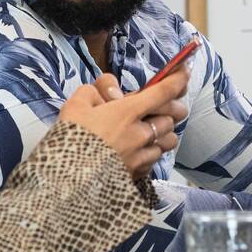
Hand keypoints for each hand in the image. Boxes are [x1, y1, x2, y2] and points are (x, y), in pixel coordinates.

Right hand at [57, 70, 186, 176]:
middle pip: (172, 117)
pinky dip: (153, 152)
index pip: (163, 92)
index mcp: (128, 112)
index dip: (178, 79)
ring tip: (152, 131)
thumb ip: (95, 92)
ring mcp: (142, 156)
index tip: (185, 70)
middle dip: (171, 110)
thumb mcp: (76, 105)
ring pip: (169, 140)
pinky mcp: (139, 174)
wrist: (66, 181)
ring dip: (164, 133)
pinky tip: (140, 152)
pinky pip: (156, 159)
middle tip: (163, 106)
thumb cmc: (70, 139)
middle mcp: (141, 133)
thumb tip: (111, 94)